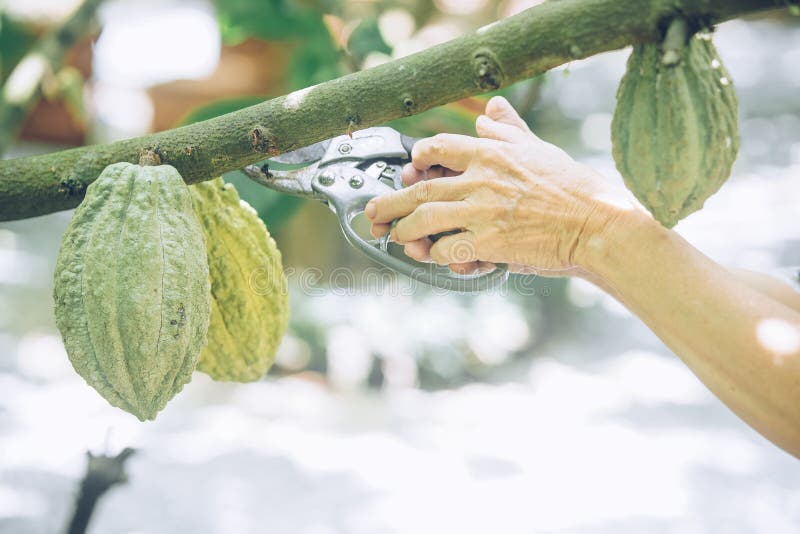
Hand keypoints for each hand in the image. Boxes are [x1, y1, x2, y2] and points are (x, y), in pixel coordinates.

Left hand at [366, 96, 639, 275]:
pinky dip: (436, 256)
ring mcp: (481, 213)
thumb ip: (509, 130)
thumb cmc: (573, 188)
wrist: (597, 225)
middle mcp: (479, 180)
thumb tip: (492, 111)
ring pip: (424, 220)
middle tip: (373, 213)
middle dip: (389, 202)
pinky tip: (433, 257)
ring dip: (405, 230)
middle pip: (419, 189)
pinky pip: (447, 251)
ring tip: (397, 237)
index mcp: (490, 154)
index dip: (417, 158)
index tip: (411, 167)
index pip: (437, 147)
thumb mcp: (539, 148)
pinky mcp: (488, 244)